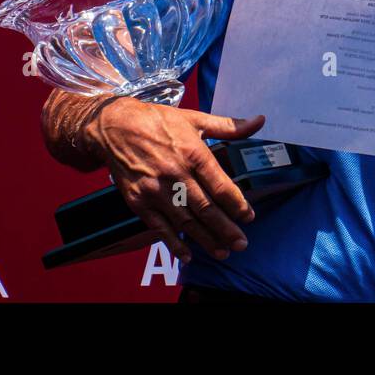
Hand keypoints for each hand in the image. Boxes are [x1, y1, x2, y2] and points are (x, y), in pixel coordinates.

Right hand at [82, 98, 265, 262]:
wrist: (114, 127)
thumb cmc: (158, 121)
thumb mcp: (195, 119)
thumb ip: (229, 126)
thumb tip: (260, 121)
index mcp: (193, 153)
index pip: (221, 186)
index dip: (238, 205)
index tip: (249, 217)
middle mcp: (175, 174)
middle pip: (206, 209)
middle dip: (226, 229)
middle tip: (241, 244)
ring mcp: (156, 190)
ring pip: (185, 221)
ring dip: (205, 240)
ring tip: (222, 252)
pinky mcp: (139, 201)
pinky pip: (159, 227)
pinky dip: (174, 243)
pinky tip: (187, 255)